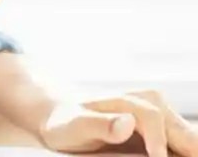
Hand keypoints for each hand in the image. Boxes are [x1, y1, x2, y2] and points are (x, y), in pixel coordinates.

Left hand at [40, 90, 197, 156]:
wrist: (65, 117)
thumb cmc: (67, 123)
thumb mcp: (74, 126)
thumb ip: (98, 125)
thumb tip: (128, 123)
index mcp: (132, 100)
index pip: (154, 120)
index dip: (158, 143)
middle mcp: (154, 103)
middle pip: (184, 132)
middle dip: (184, 151)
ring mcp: (164, 116)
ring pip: (189, 140)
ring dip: (183, 152)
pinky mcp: (167, 130)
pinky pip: (183, 145)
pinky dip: (180, 153)